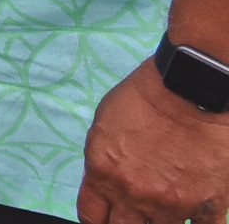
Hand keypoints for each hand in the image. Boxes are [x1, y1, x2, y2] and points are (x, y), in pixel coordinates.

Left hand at [81, 58, 228, 222]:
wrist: (188, 90)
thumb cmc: (144, 99)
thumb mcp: (103, 127)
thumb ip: (102, 162)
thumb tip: (103, 183)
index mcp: (103, 174)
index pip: (91, 217)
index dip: (96, 219)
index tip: (104, 216)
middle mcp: (135, 195)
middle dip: (124, 223)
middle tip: (132, 214)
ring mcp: (174, 204)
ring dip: (161, 221)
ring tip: (164, 205)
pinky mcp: (210, 204)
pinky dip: (199, 223)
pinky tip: (195, 214)